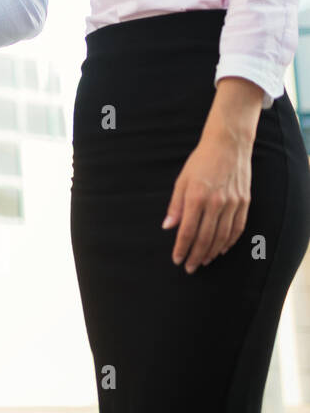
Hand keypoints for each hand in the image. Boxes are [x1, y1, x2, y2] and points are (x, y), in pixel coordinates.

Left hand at [163, 126, 251, 273]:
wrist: (228, 145)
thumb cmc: (200, 161)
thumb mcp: (181, 180)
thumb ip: (175, 205)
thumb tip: (167, 227)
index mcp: (196, 197)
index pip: (187, 231)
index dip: (182, 248)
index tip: (177, 260)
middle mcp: (216, 203)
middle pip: (205, 238)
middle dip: (196, 255)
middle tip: (190, 267)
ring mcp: (233, 203)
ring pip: (222, 236)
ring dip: (212, 252)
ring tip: (203, 261)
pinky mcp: (244, 202)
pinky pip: (237, 228)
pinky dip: (229, 242)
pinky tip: (221, 249)